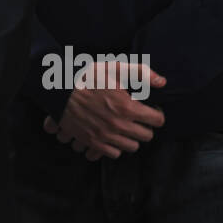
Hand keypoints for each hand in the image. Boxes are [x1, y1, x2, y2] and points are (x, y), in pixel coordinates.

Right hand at [42, 62, 166, 160]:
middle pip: (147, 136)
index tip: (150, 110)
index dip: (156, 114)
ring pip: (132, 147)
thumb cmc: (87, 78)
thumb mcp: (114, 68)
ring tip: (125, 127)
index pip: (157, 120)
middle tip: (137, 119)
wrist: (60, 91)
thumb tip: (162, 82)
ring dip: (131, 138)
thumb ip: (140, 73)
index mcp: (127, 107)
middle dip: (145, 126)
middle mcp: (119, 125)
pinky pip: (113, 154)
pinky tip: (111, 136)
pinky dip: (114, 147)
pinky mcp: (93, 142)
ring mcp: (106, 136)